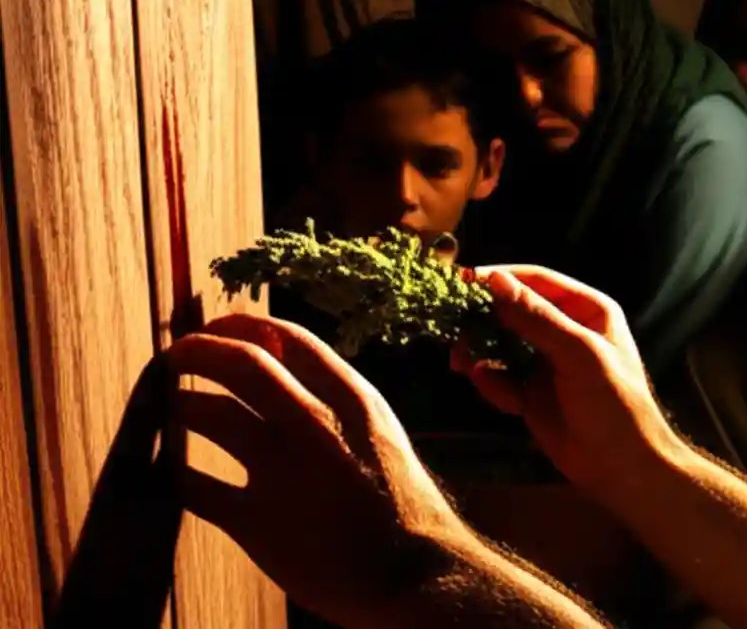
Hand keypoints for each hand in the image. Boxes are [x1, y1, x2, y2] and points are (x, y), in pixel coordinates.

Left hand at [166, 314, 474, 628]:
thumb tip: (293, 378)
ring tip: (170, 406)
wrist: (421, 578)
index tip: (220, 328)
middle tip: (175, 357)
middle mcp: (319, 428)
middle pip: (241, 363)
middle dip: (197, 351)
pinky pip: (193, 485)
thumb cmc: (405, 511)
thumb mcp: (384, 440)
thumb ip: (344, 410)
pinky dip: (171, 472)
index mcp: (357, 403)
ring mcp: (285, 474)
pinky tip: (167, 471)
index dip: (245, 325)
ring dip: (179, 404)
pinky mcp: (257, 524)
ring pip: (210, 414)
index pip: (291, 339)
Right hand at [451, 266, 683, 501]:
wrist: (623, 468)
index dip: (500, 278)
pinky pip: (500, 378)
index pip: (536, 281)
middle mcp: (565, 331)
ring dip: (479, 352)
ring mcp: (546, 363)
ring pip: (499, 345)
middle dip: (482, 319)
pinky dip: (492, 383)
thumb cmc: (614, 403)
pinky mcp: (531, 394)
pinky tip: (493, 391)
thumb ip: (536, 318)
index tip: (462, 281)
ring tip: (460, 362)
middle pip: (512, 311)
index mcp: (586, 310)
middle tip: (452, 326)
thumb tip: (496, 280)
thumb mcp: (578, 354)